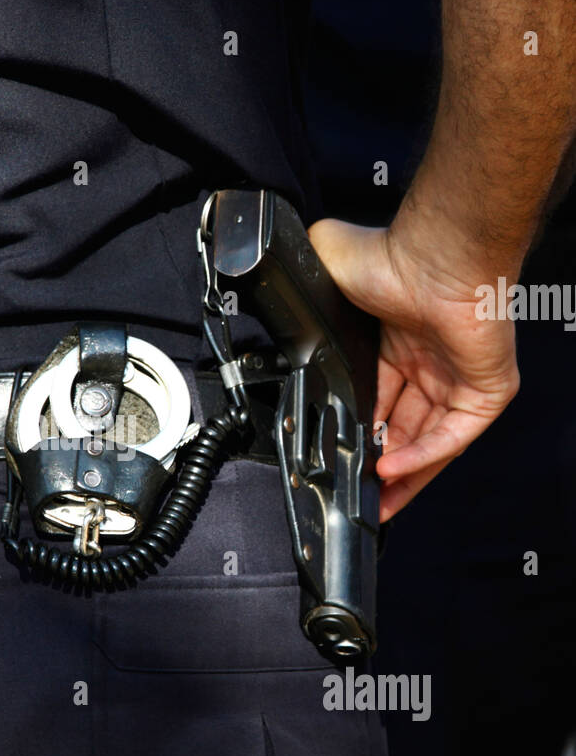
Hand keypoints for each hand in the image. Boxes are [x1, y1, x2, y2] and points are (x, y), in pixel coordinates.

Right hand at [306, 218, 519, 521]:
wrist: (433, 256)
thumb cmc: (391, 255)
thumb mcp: (328, 264)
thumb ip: (305, 285)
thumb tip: (270, 285)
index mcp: (400, 343)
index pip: (380, 400)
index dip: (361, 431)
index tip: (341, 455)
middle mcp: (432, 364)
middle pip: (406, 429)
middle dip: (381, 464)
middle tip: (360, 493)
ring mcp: (461, 378)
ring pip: (432, 441)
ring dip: (403, 473)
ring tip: (375, 500)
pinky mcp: (485, 391)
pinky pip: (453, 436)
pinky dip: (423, 456)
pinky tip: (392, 469)